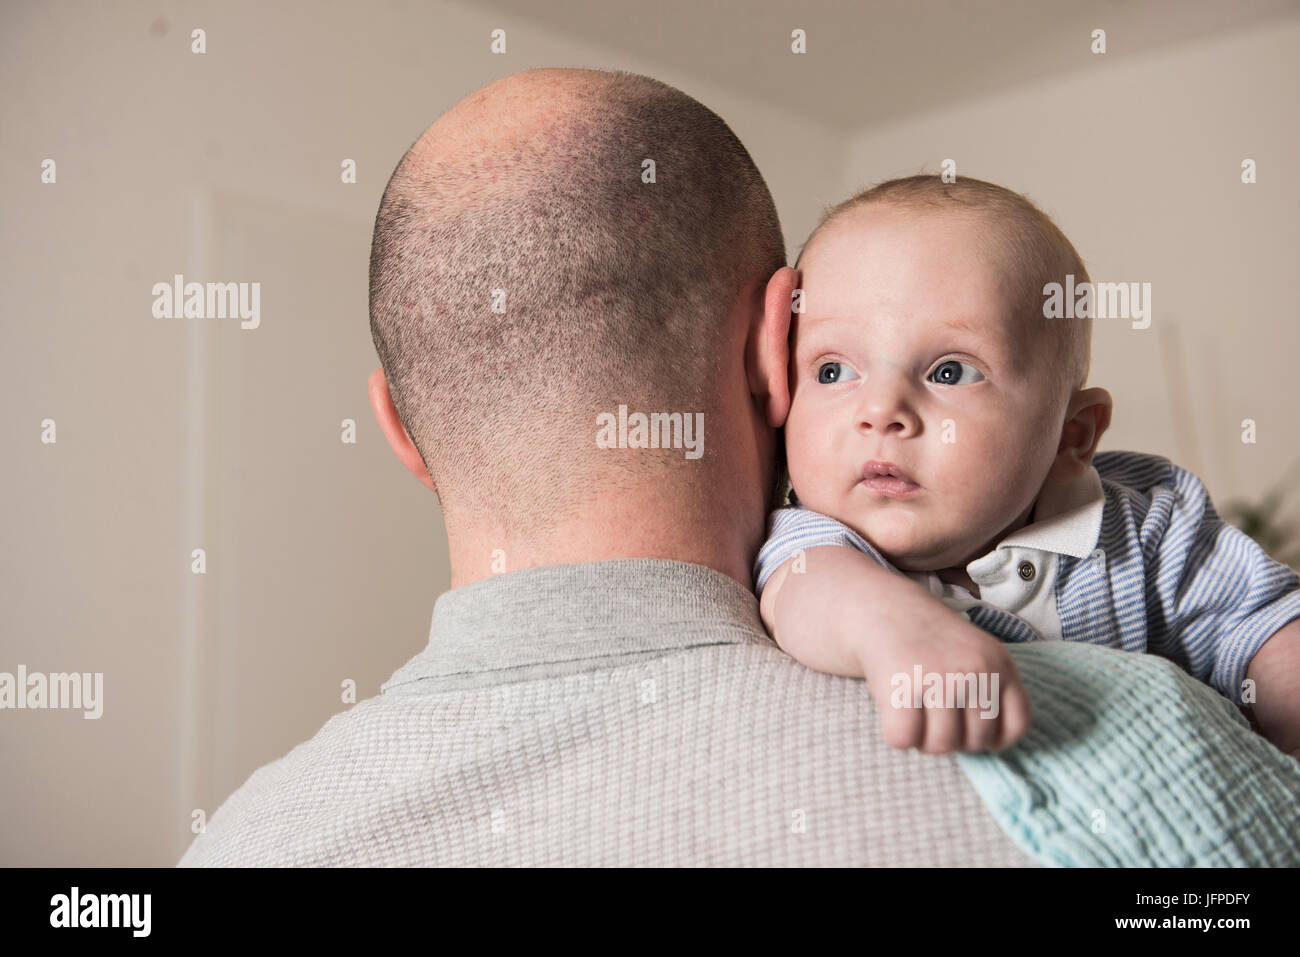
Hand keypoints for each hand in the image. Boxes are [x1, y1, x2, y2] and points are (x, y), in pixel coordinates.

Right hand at [855, 604, 1032, 754]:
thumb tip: (989, 743)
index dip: (994, 738)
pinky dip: (896, 733)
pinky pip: (904, 739)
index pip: (1016, 726)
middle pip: (976, 742)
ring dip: (923, 739)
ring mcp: (939, 679)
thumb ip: (991, 692)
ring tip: (915, 712)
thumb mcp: (976, 653)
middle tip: (933, 714)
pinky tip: (895, 710)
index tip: (971, 728)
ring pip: (940, 745)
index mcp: (1000, 663)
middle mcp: (975, 671)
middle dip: (953, 738)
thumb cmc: (931, 641)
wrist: (885, 607)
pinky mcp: (902, 687)